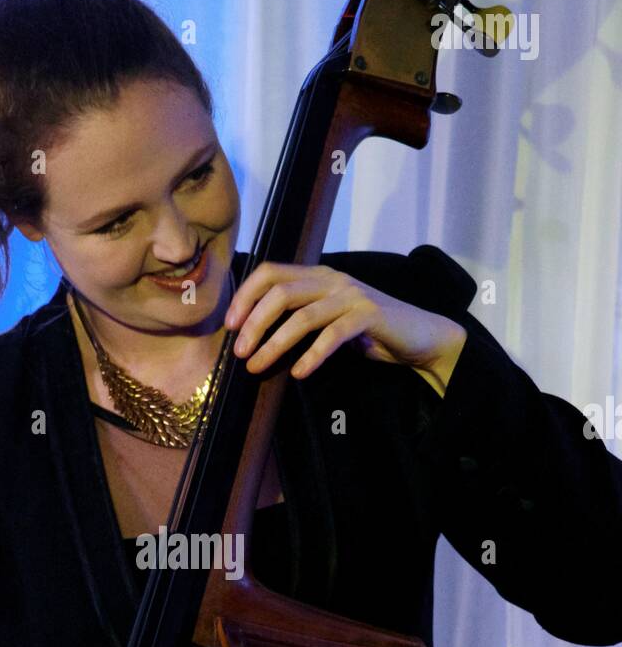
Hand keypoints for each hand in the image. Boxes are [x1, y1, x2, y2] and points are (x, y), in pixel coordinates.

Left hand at [225, 261, 466, 395]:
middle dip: (254, 323)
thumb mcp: (328, 320)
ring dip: (274, 343)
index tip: (228, 325)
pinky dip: (312, 355)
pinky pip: (333, 335)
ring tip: (257, 367)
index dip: (245, 296)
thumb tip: (253, 337)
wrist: (418, 336)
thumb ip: (298, 318)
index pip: (270, 272)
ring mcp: (352, 295)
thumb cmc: (368, 332)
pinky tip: (298, 373)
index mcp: (317, 276)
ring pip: (302, 316)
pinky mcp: (369, 315)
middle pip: (280, 292)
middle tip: (239, 352)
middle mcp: (332, 280)